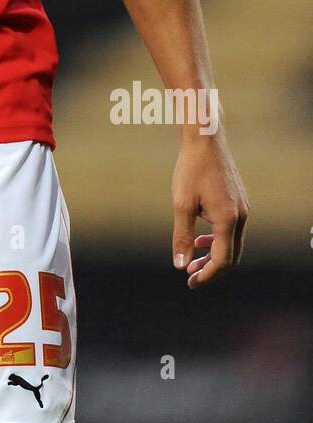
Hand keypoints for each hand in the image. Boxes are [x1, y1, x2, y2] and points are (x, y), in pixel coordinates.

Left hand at [171, 129, 248, 289]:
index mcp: (228, 220)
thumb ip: (182, 237)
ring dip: (214, 254)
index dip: (207, 275)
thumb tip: (180, 265)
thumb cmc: (191, 169)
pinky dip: (218, 239)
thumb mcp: (181, 204)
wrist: (205, 140)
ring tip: (194, 261)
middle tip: (191, 276)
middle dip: (211, 269)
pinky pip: (232, 230)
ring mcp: (243, 209)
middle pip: (231, 255)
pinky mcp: (239, 202)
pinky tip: (201, 238)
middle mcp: (241, 216)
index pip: (222, 260)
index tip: (190, 282)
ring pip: (232, 243)